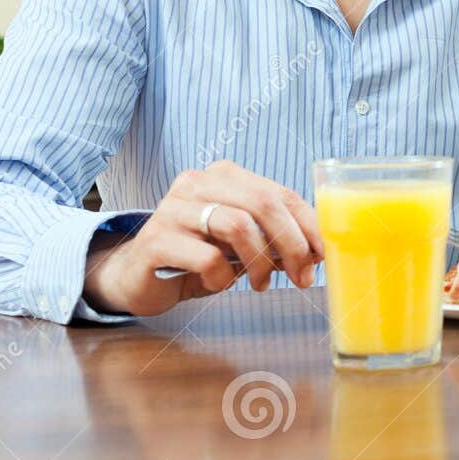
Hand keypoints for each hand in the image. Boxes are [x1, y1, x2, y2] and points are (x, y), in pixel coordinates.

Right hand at [82, 160, 322, 316]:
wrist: (136, 275)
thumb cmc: (197, 256)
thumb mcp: (242, 243)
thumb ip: (274, 237)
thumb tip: (317, 251)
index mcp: (224, 175)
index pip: (280, 193)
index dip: (308, 225)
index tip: (322, 255)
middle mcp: (197, 182)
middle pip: (262, 203)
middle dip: (291, 243)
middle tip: (301, 276)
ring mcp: (172, 208)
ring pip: (237, 225)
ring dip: (259, 263)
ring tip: (259, 284)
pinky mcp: (155, 240)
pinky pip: (207, 257)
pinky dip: (223, 277)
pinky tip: (217, 283)